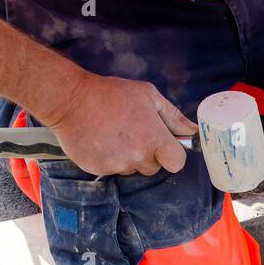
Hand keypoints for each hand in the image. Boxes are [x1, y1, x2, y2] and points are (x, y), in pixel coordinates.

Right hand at [39, 70, 194, 176]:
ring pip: (132, 168)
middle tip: (133, 133)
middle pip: (154, 168)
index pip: (177, 163)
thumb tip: (193, 130)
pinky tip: (100, 140)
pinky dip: (108, 158)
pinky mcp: (99, 170)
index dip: (173, 155)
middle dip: (148, 154)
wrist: (70, 100)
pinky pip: (111, 169)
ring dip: (127, 157)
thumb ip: (173, 116)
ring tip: (114, 134)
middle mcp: (138, 157)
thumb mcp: (148, 95)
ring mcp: (117, 165)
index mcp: (154, 139)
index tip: (165, 146)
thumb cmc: (111, 94)